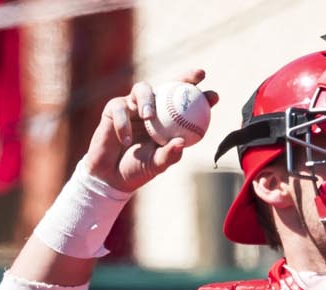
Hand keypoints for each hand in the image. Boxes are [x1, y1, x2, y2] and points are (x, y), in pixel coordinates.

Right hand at [79, 69, 218, 193]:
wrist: (111, 176)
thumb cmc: (138, 169)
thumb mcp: (156, 165)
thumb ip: (168, 155)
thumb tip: (181, 143)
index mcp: (168, 120)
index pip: (186, 104)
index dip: (200, 96)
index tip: (214, 96)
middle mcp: (153, 108)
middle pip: (169, 84)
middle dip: (185, 76)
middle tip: (196, 77)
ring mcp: (133, 106)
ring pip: (142, 89)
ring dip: (147, 100)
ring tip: (148, 117)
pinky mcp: (114, 108)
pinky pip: (120, 109)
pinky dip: (123, 125)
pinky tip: (127, 140)